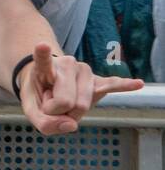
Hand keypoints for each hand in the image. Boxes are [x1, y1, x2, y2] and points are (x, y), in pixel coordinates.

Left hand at [18, 43, 143, 134]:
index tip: (42, 44)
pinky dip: (124, 85)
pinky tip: (138, 84)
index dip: (42, 54)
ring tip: (63, 102)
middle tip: (52, 104)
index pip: (42, 60)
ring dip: (71, 113)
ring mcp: (84, 71)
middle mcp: (66, 64)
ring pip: (81, 106)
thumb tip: (72, 125)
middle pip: (65, 102)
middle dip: (58, 113)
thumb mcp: (32, 111)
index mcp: (44, 68)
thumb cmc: (40, 96)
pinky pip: (113, 84)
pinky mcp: (99, 81)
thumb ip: (44, 123)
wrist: (51, 86)